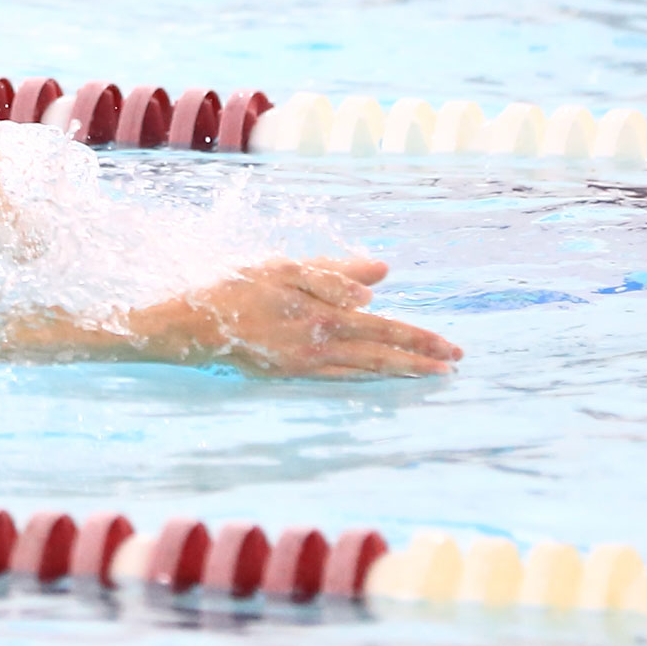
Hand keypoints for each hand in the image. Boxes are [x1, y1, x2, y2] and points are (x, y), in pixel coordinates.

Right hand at [142, 257, 461, 378]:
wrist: (192, 328)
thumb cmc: (235, 289)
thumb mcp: (283, 268)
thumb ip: (333, 274)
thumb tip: (380, 277)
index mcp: (322, 317)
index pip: (384, 328)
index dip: (419, 339)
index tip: (451, 347)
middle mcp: (319, 347)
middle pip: (381, 355)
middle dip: (420, 360)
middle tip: (455, 365)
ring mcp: (305, 365)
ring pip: (364, 370)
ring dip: (400, 372)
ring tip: (429, 374)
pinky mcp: (290, 373)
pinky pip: (339, 377)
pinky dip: (365, 377)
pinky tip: (376, 376)